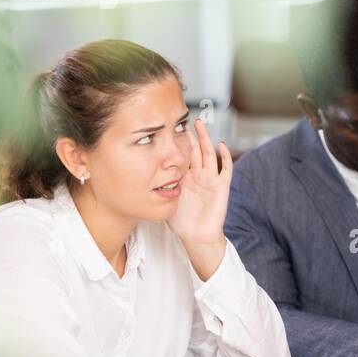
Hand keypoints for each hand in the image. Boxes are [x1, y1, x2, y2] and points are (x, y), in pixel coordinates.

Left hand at [168, 117, 231, 279]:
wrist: (197, 237)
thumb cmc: (181, 223)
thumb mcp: (164, 199)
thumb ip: (155, 188)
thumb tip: (131, 176)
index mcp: (184, 177)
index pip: (181, 154)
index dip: (177, 141)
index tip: (169, 127)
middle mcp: (198, 175)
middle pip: (195, 149)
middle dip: (191, 135)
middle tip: (186, 119)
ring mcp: (210, 179)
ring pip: (208, 154)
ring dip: (205, 139)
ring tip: (200, 125)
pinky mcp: (221, 187)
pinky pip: (226, 168)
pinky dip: (225, 156)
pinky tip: (221, 145)